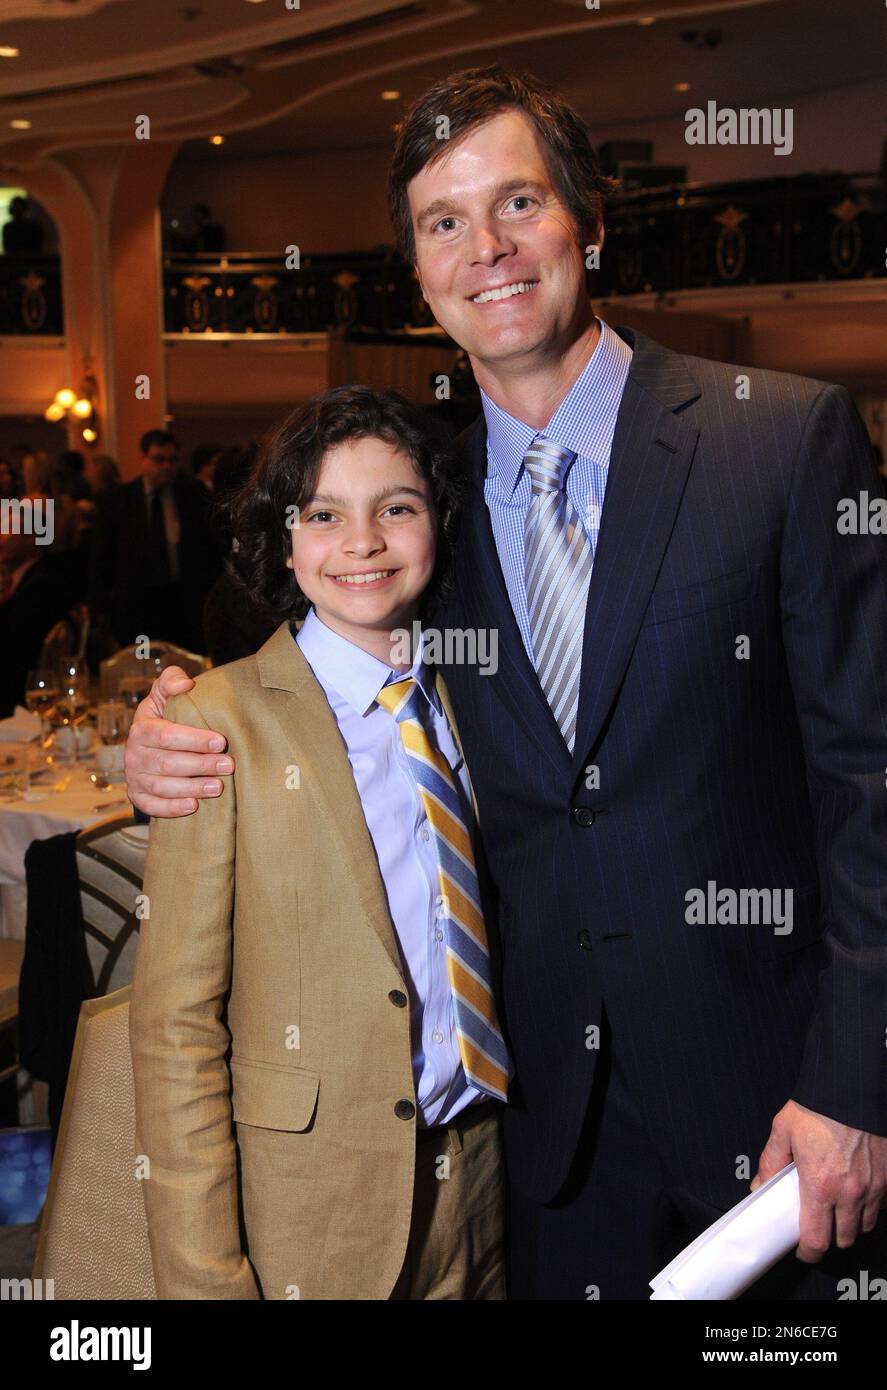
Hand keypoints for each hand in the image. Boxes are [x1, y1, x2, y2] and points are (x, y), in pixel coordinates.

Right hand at [124, 664, 234, 817]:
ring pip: (162, 786)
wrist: (148, 744)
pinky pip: (152, 806)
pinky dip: (171, 808)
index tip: (220, 741)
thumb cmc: (163, 716)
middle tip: (228, 765)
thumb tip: (186, 684)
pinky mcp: (137, 796)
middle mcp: (133, 755)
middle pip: (168, 763)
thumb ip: (171, 681)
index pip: (166, 735)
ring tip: (218, 786)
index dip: (194, 739)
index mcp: (141, 729)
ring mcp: (134, 778)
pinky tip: (193, 806)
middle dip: (201, 765)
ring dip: (192, 787)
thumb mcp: (163, 695)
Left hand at [751, 1099, 886, 1260]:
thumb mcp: (783, 1131)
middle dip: (831, 1237)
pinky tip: (859, 1190)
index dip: (808, 1252)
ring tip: (839, 1207)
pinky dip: (872, 1204)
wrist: (850, 1086)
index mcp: (820, 1185)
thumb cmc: (818, 1106)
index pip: (816, 1240)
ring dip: (852, 1222)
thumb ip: (770, 1163)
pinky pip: (882, 1204)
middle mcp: (851, 1192)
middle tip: (820, 1225)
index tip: (803, 1250)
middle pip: (844, 1239)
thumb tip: (759, 1185)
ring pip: (866, 1224)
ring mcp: (874, 1186)